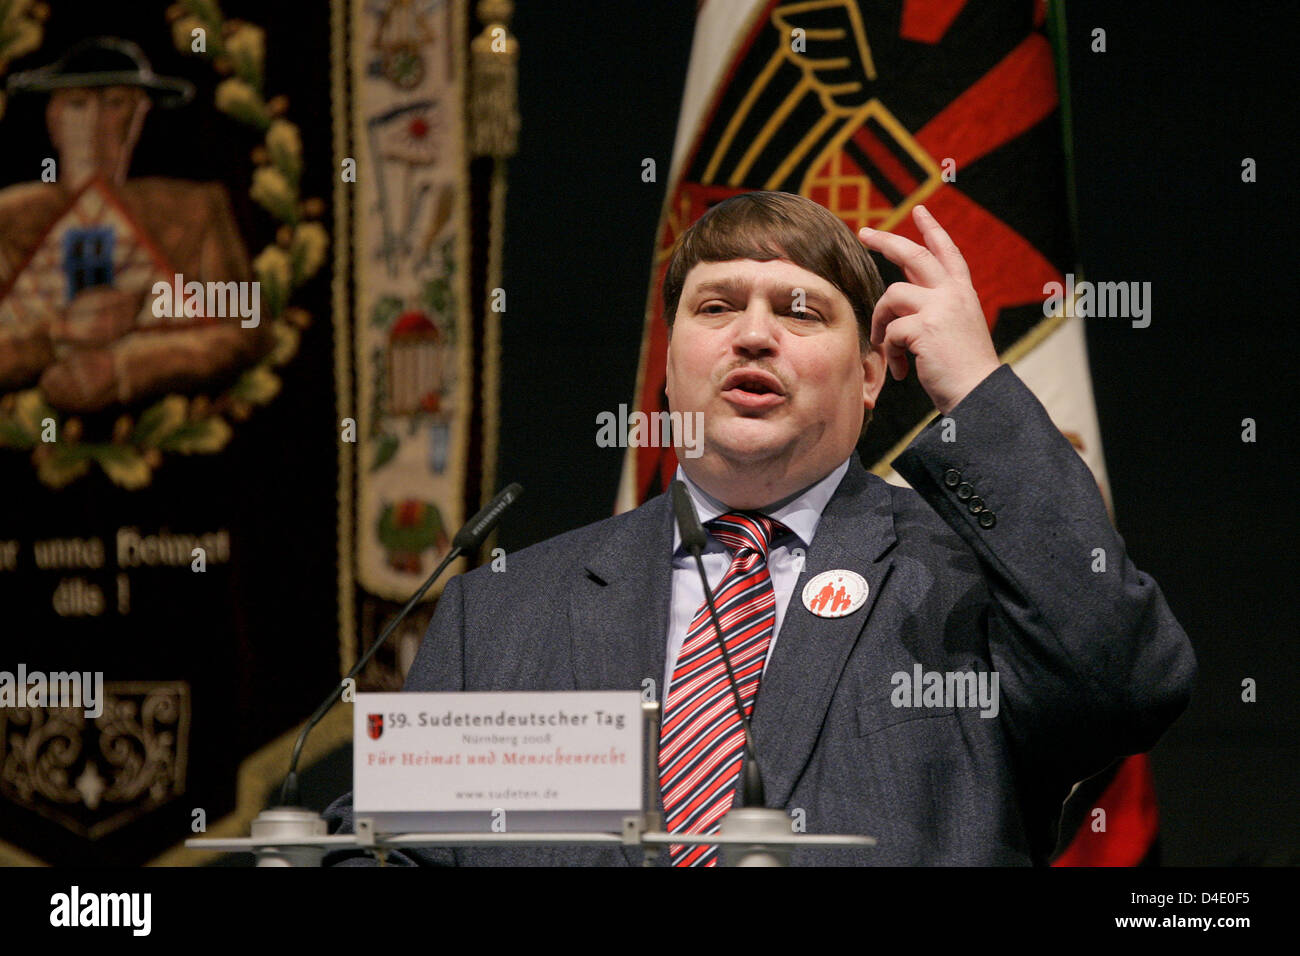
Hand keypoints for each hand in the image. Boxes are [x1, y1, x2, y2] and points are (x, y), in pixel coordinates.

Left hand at [859, 205, 998, 413]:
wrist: (979, 395)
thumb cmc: (963, 371)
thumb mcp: (954, 331)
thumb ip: (933, 310)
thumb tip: (897, 305)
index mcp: (962, 294)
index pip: (947, 252)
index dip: (933, 231)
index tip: (920, 211)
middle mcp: (953, 294)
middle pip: (914, 255)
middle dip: (886, 241)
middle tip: (864, 233)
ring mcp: (940, 307)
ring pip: (892, 295)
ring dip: (882, 322)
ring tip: (886, 345)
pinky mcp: (925, 327)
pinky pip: (892, 332)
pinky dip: (891, 353)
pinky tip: (902, 371)